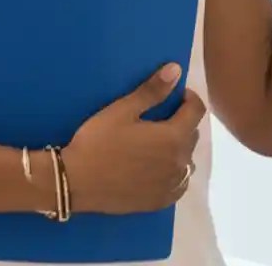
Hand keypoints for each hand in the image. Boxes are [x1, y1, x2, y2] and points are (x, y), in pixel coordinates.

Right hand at [58, 63, 203, 213]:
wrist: (75, 182)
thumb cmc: (98, 142)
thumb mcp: (123, 111)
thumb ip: (152, 91)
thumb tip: (176, 70)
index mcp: (174, 137)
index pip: (196, 111)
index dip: (189, 99)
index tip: (177, 95)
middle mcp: (180, 163)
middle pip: (192, 136)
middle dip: (182, 123)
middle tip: (161, 119)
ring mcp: (172, 185)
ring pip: (187, 161)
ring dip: (179, 149)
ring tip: (158, 144)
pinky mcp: (161, 201)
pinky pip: (179, 184)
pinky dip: (174, 173)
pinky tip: (158, 169)